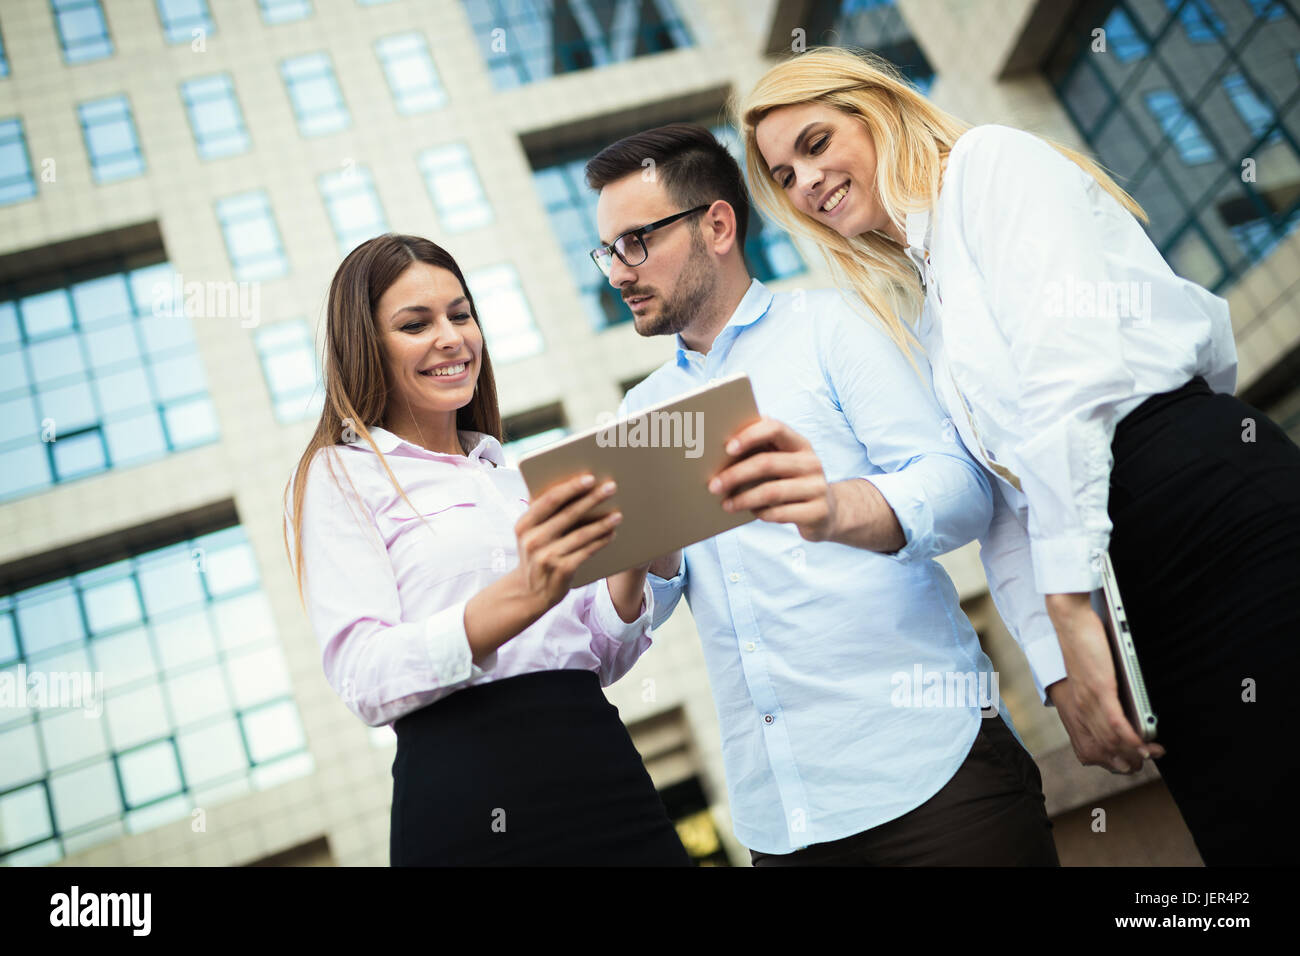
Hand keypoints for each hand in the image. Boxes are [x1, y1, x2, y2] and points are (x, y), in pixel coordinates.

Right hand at [512, 473, 621, 612]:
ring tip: (618, 513)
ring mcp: (547, 557)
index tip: (589, 477)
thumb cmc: (537, 553)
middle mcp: (533, 540)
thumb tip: (573, 486)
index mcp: (524, 524)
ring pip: (581, 534)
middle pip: (568, 514)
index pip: (549, 500)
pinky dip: (600, 541)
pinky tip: (612, 534)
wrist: (529, 592)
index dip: (570, 488)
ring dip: (602, 522)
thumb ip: (544, 513)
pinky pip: (586, 552)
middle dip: (592, 499)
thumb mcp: (530, 533)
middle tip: (611, 487)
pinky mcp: (561, 571)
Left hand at [707, 417, 836, 541]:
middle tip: (714, 485)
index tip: (727, 448)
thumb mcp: (783, 463)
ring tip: (726, 505)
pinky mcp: (817, 512)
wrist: (827, 513)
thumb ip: (762, 451)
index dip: (750, 435)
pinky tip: (750, 514)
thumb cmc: (793, 483)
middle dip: (736, 474)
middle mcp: (812, 463)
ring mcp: (817, 488)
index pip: (775, 429)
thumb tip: (723, 446)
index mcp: (800, 444)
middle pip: (767, 463)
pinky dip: (760, 514)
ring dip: (743, 499)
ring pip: (771, 492)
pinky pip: (780, 513)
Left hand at [1045, 593, 1164, 773]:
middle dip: (1128, 759)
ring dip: (1135, 752)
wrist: (1070, 620)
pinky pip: (1116, 723)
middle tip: (1150, 758)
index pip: (1091, 744)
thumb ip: (1100, 693)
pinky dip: (1132, 738)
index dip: (1112, 757)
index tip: (1131, 760)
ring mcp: (1089, 700)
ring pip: (1111, 740)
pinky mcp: (1100, 689)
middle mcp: (1080, 708)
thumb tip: (1122, 707)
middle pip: (1103, 747)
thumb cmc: (1082, 643)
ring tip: (1154, 753)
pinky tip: (1145, 744)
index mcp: (1076, 706)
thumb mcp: (1087, 675)